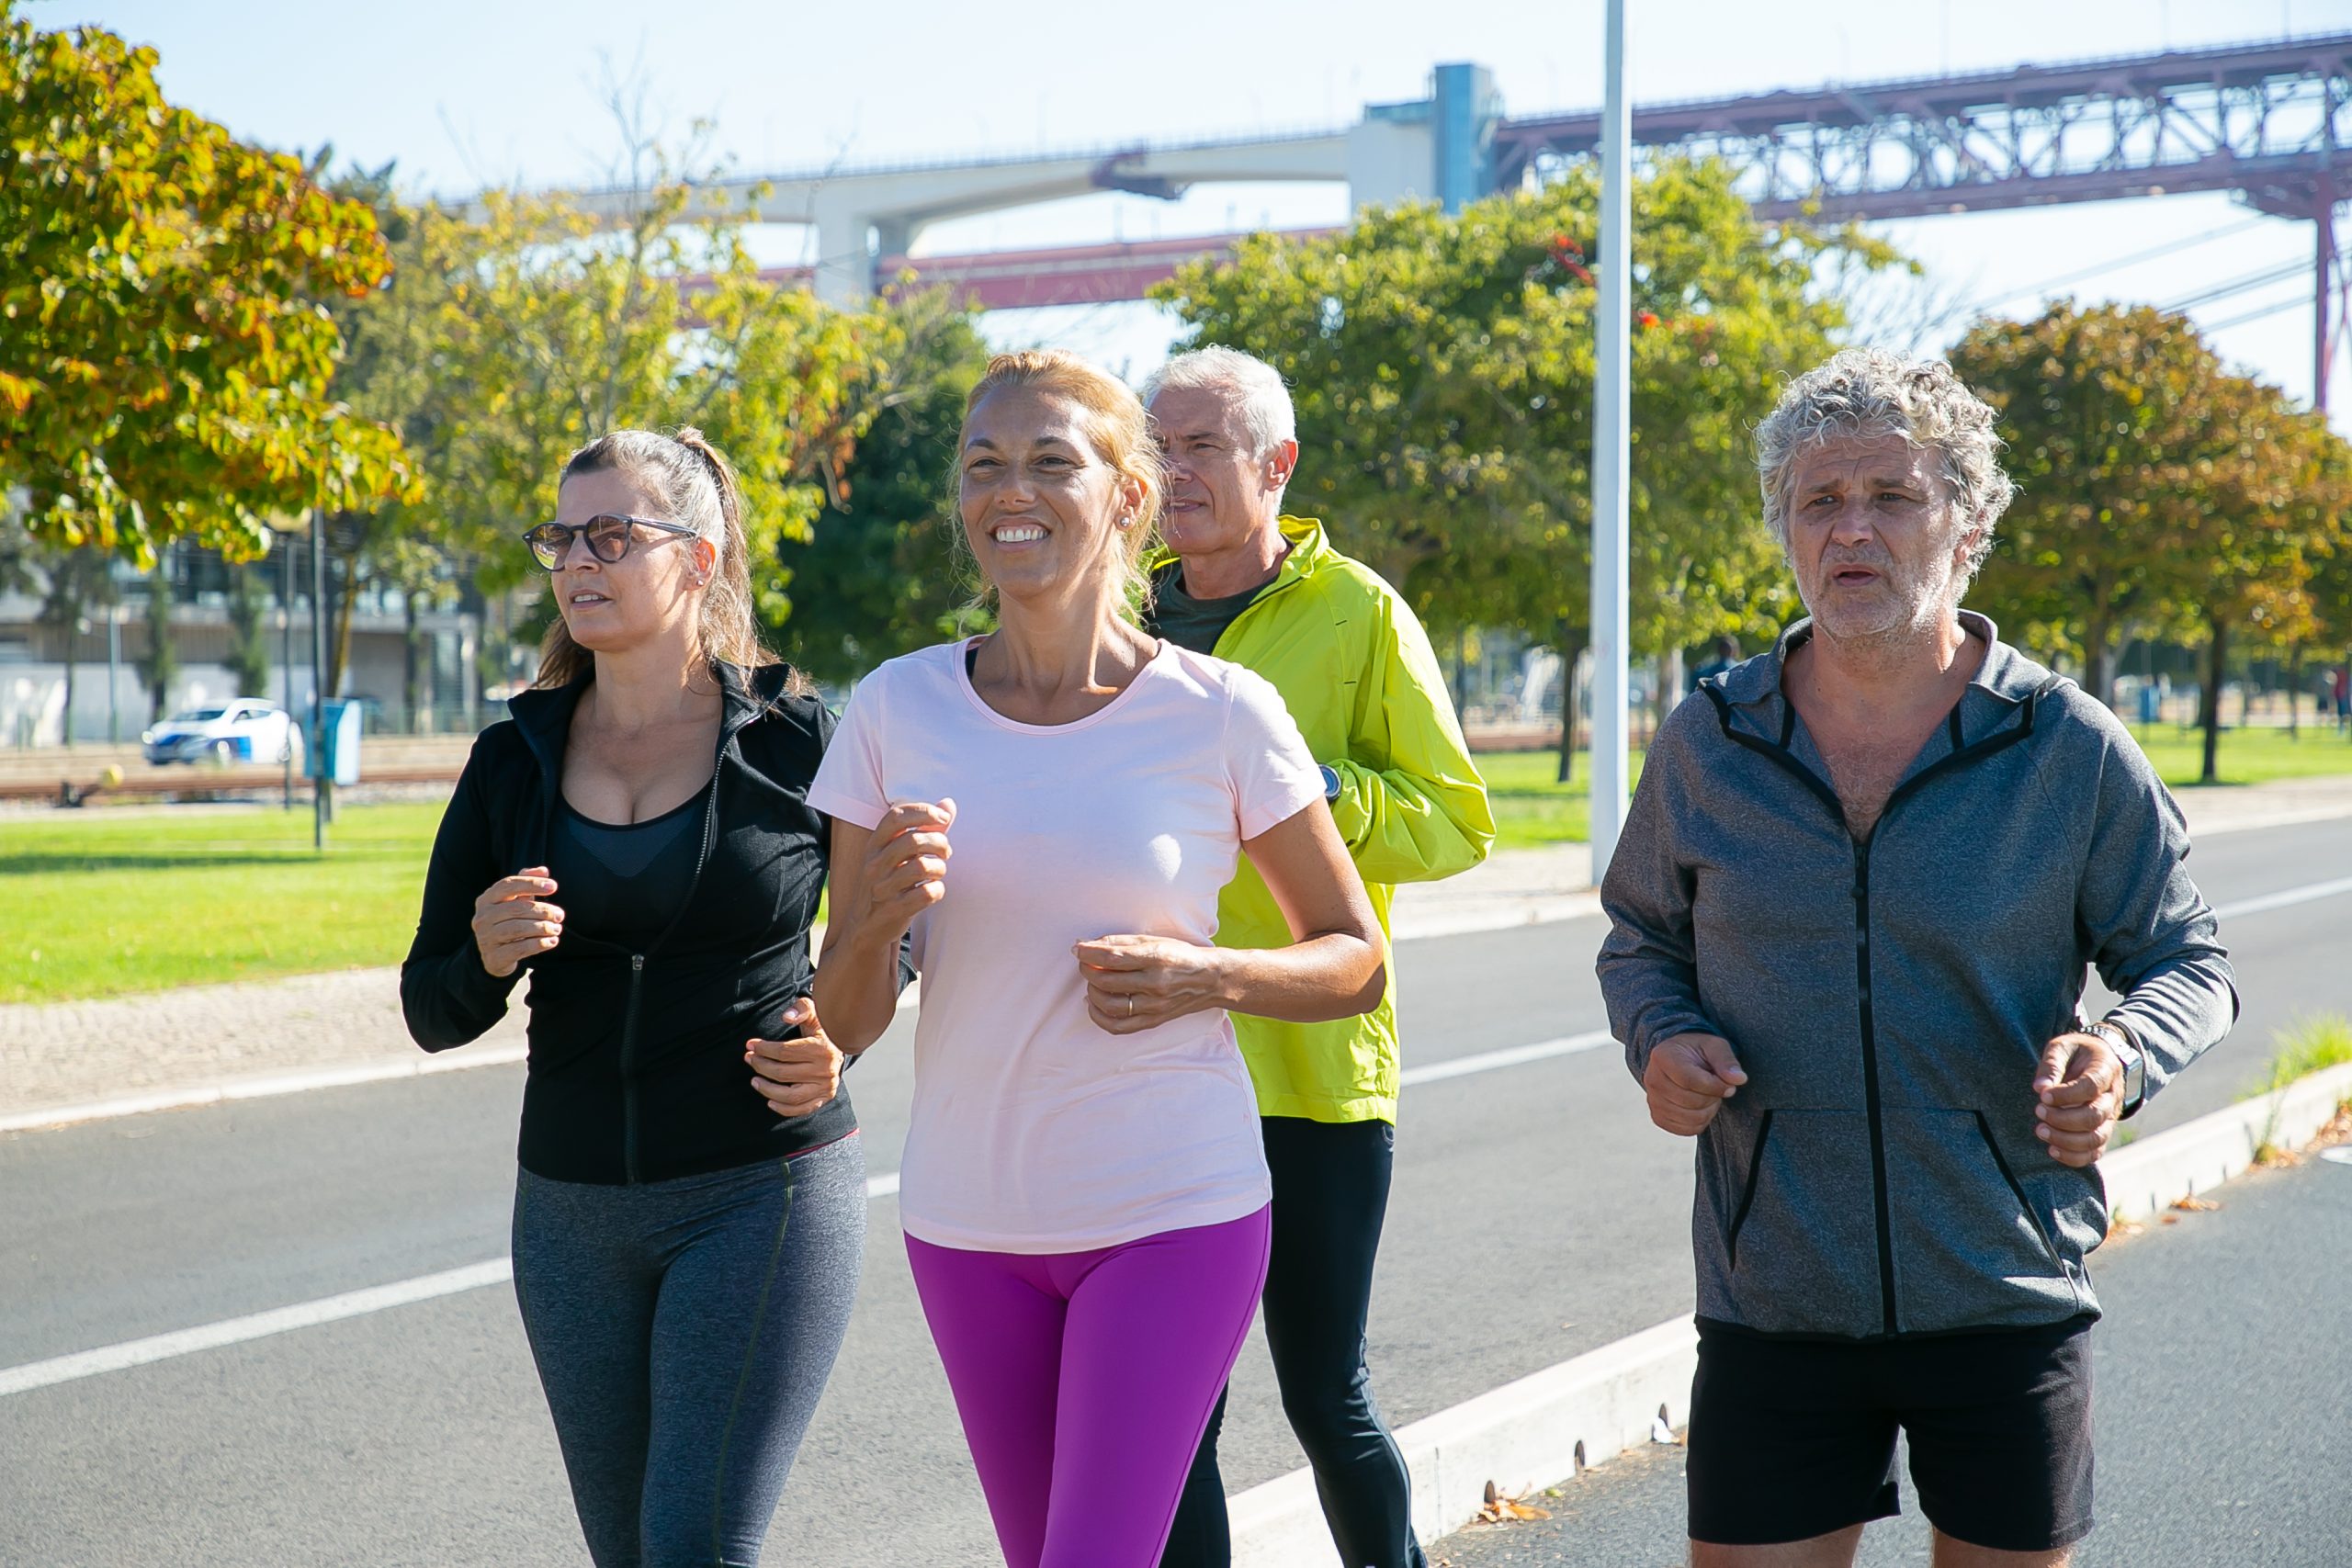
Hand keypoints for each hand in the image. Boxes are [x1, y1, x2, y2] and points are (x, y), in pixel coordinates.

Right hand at [472, 866, 564, 977]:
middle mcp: (482, 918)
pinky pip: (519, 949)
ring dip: (542, 928)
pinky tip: (552, 941)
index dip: (531, 883)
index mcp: (486, 900)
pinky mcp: (494, 957)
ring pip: (517, 929)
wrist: (496, 956)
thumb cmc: (509, 922)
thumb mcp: (516, 901)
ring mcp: (485, 938)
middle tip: (560, 915)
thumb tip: (543, 871)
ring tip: (557, 928)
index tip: (554, 887)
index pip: (508, 885)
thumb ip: (528, 884)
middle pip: (516, 908)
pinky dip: (539, 944)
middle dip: (543, 910)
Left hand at [746, 996, 844, 1118]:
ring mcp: (825, 1087)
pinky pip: (801, 1109)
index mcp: (821, 1049)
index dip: (764, 1049)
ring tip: (754, 1081)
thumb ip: (801, 1009)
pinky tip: (769, 1100)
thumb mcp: (815, 1012)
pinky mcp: (825, 1097)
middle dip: (761, 1065)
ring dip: (767, 1089)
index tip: (750, 1045)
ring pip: (790, 1095)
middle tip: (749, 1058)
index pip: (785, 1052)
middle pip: (783, 1073)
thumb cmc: (823, 1028)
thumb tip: (786, 1017)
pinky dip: (783, 1108)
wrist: (843, 1045)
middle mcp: (825, 1070)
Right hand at [854, 799, 954, 934]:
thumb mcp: (899, 854)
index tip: (943, 818)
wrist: (866, 928)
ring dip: (940, 868)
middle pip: (914, 841)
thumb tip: (948, 803)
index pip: (896, 817)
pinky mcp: (893, 910)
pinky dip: (937, 890)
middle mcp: (874, 865)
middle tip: (946, 851)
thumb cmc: (890, 883)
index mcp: (874, 845)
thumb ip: (925, 828)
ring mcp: (882, 888)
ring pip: (923, 867)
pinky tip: (933, 891)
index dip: (923, 811)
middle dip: (939, 842)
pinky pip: (926, 894)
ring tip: (938, 873)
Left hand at [1073, 934, 1231, 1034]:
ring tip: (1093, 982)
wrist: (1210, 980)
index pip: (1113, 956)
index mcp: (1156, 958)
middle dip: (1087, 970)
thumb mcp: (1153, 941)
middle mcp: (1155, 983)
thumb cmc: (1180, 955)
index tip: (1077, 949)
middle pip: (1106, 980)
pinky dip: (1099, 1016)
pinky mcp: (1152, 1021)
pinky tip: (1095, 1003)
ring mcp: (1154, 1006)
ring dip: (1092, 991)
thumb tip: (1084, 945)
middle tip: (1085, 962)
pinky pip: (1117, 1026)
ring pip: (1108, 1005)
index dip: (1088, 952)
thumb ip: (1119, 942)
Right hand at [1642, 1032, 1747, 1135]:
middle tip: (1716, 1088)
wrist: (1681, 1061)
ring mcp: (1653, 1101)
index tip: (1729, 1084)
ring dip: (1708, 1110)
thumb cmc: (1699, 1053)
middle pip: (1690, 1101)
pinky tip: (1701, 1107)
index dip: (1715, 1086)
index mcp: (1662, 1056)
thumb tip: (1738, 1079)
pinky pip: (1686, 1130)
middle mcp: (1652, 1079)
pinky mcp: (1658, 1117)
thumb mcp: (1715, 1047)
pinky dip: (1701, 1122)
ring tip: (1708, 1096)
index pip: (1689, 1080)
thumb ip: (1727, 1061)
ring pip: (1691, 1118)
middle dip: (1713, 1097)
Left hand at [2032, 1033, 2124, 1166]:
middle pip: (2094, 1116)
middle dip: (2061, 1119)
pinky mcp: (2103, 1130)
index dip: (2065, 1095)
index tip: (2042, 1096)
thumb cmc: (2076, 1053)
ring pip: (2096, 1138)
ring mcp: (2110, 1116)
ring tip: (2041, 1130)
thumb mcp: (2062, 1047)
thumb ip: (2052, 1064)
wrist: (2097, 1060)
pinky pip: (2095, 1152)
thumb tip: (2040, 1088)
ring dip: (2065, 1140)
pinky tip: (2052, 1149)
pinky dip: (2074, 1157)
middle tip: (2038, 1110)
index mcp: (2106, 1069)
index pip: (2090, 1087)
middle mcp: (2113, 1096)